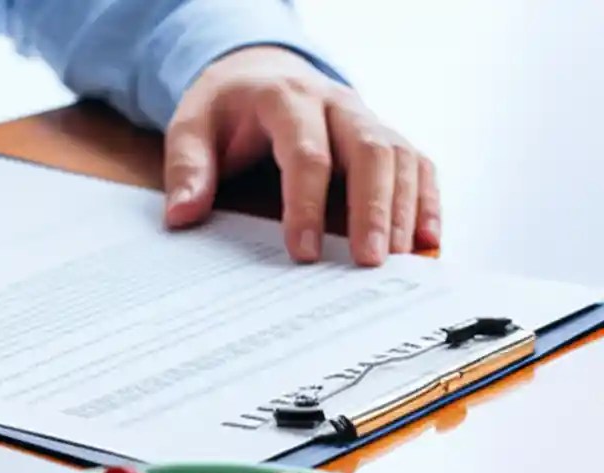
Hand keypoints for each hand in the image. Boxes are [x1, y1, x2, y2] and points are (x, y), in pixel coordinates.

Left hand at [163, 46, 440, 265]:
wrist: (257, 72)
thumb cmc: (225, 109)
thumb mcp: (190, 127)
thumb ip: (186, 169)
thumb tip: (182, 215)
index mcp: (286, 99)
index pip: (306, 153)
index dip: (307, 205)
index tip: (305, 253)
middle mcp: (335, 103)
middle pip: (368, 151)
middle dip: (373, 208)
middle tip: (369, 261)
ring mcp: (365, 118)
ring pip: (400, 156)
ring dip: (405, 209)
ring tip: (400, 260)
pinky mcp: (383, 135)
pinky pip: (418, 162)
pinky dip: (427, 199)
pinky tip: (428, 239)